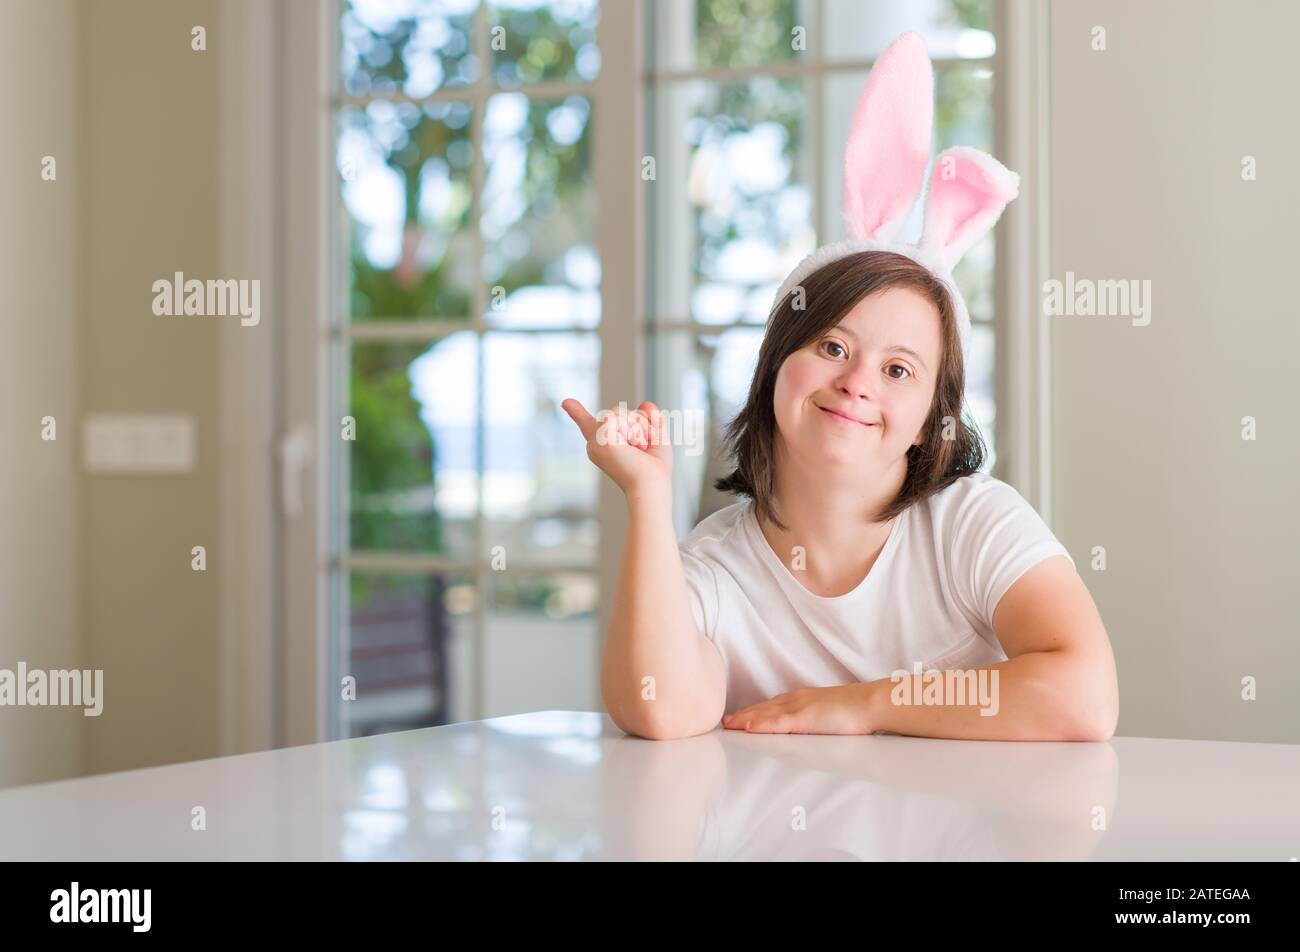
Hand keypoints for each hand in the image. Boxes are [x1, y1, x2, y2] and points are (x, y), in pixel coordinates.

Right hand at [561, 398, 672, 496]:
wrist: (651, 486)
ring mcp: (595, 442)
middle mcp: (596, 444)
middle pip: (616, 411)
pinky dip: (631, 429)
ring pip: (617, 411)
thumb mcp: (656, 439)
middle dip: (638, 423)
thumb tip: (645, 405)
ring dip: (637, 427)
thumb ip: (651, 420)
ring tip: (639, 448)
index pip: (590, 425)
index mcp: (606, 446)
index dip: (577, 413)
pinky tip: (631, 446)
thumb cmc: (654, 471)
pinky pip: (615, 416)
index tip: (566, 402)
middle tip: (642, 448)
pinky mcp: (599, 439)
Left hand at [722, 684, 876, 734]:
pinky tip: (748, 727)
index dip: (755, 711)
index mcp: (803, 699)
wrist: (870, 703)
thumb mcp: (830, 713)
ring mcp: (799, 708)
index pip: (772, 706)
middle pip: (764, 708)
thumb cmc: (856, 710)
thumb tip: (812, 729)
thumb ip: (817, 719)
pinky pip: (778, 722)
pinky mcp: (805, 718)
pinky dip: (761, 724)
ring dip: (745, 719)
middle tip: (725, 722)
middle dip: (744, 715)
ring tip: (728, 725)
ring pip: (766, 713)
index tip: (740, 716)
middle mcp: (797, 700)